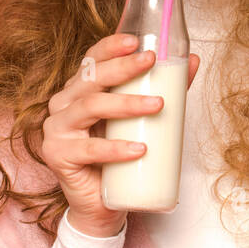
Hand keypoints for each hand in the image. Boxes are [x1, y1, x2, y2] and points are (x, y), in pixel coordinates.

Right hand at [41, 35, 199, 235]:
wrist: (102, 205)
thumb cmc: (119, 158)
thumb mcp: (141, 120)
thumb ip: (163, 89)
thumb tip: (191, 60)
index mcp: (79, 90)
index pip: (91, 60)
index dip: (111, 47)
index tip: (137, 42)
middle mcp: (63, 105)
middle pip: (91, 78)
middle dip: (123, 67)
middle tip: (151, 62)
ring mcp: (57, 129)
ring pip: (90, 106)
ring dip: (126, 104)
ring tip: (158, 105)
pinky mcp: (58, 156)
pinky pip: (89, 149)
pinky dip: (115, 148)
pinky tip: (139, 148)